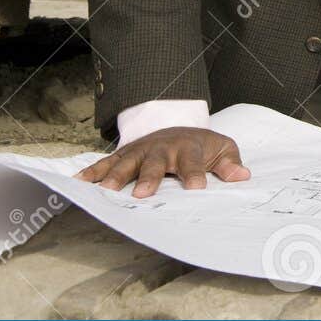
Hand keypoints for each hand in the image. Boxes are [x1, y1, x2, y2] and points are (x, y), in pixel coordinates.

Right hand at [75, 127, 249, 198]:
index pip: (193, 163)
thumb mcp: (222, 149)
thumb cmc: (201, 145)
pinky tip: (77, 183)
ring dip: (115, 176)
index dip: (195, 175)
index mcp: (188, 148)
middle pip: (155, 162)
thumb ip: (230, 163)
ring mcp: (140, 151)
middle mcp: (161, 148)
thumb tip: (243, 176)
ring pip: (126, 162)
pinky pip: (104, 163)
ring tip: (105, 191)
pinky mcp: (123, 155)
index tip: (197, 189)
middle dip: (149, 177)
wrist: (178, 126)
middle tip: (142, 194)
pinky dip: (91, 172)